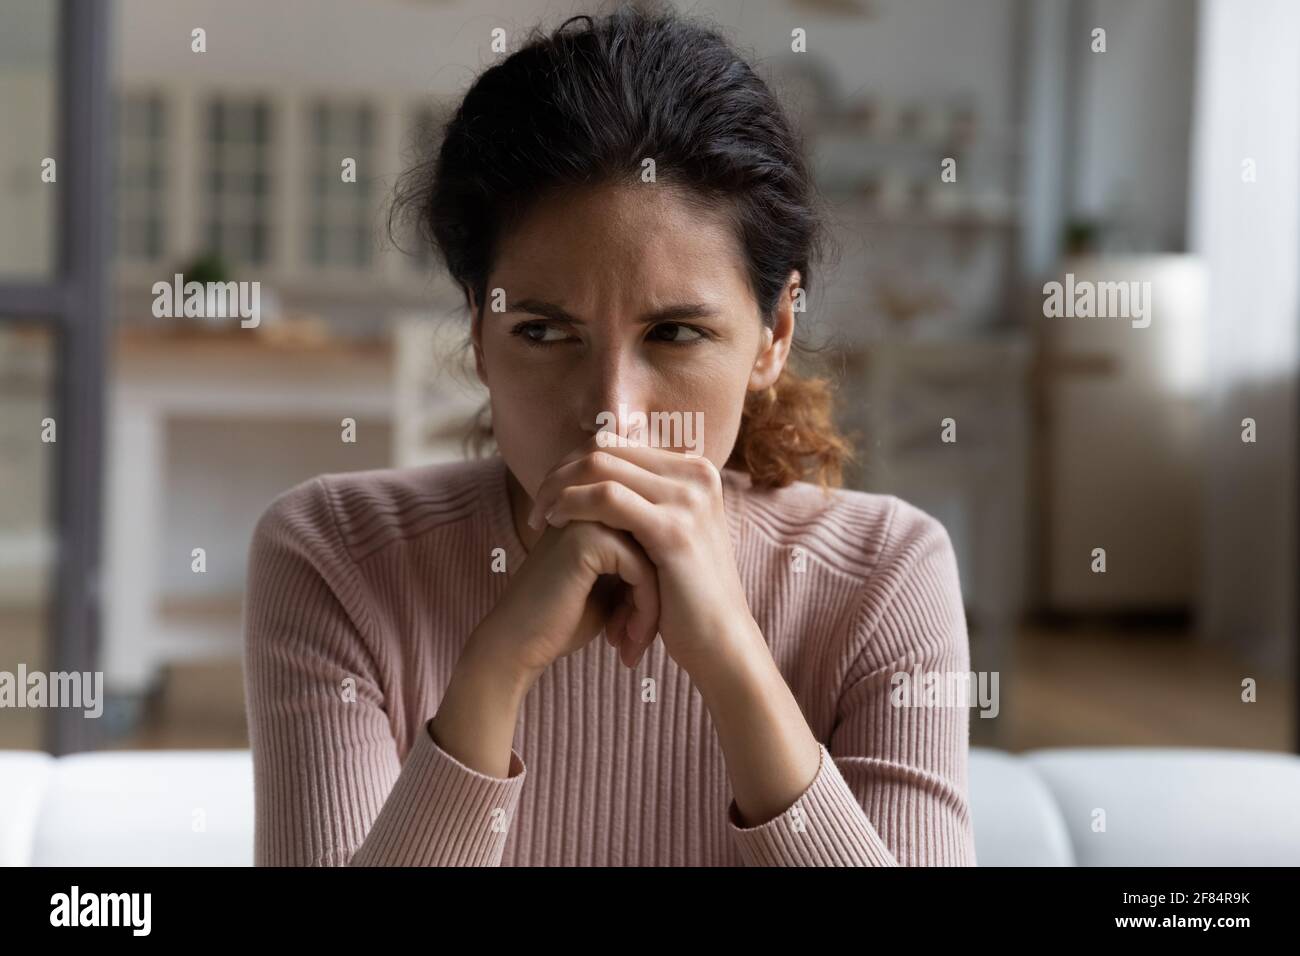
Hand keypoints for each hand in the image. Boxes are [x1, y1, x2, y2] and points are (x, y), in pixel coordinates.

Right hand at [474, 516, 661, 679]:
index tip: (644, 626)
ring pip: (655, 556)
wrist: (517, 646)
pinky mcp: (585, 539)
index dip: (656, 583)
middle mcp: (592, 505)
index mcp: (596, 510)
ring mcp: (588, 517)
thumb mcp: (613, 587)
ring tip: (636, 643)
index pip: (654, 536)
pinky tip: (627, 640)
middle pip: (658, 542)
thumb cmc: (564, 621)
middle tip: (641, 639)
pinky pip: (642, 569)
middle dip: (658, 595)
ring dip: (653, 606)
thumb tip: (684, 559)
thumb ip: (640, 562)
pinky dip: (644, 608)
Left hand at [527, 433, 760, 677]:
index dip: (575, 463)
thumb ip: (642, 501)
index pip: (618, 443)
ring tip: (540, 517)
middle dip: (562, 472)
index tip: (550, 493)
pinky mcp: (673, 529)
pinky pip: (607, 498)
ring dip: (560, 488)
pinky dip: (572, 504)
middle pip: (606, 447)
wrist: (720, 642)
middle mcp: (696, 474)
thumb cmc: (685, 596)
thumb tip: (594, 470)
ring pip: (601, 466)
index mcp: (694, 471)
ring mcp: (688, 498)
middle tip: (537, 503)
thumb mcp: (667, 535)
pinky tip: (554, 524)